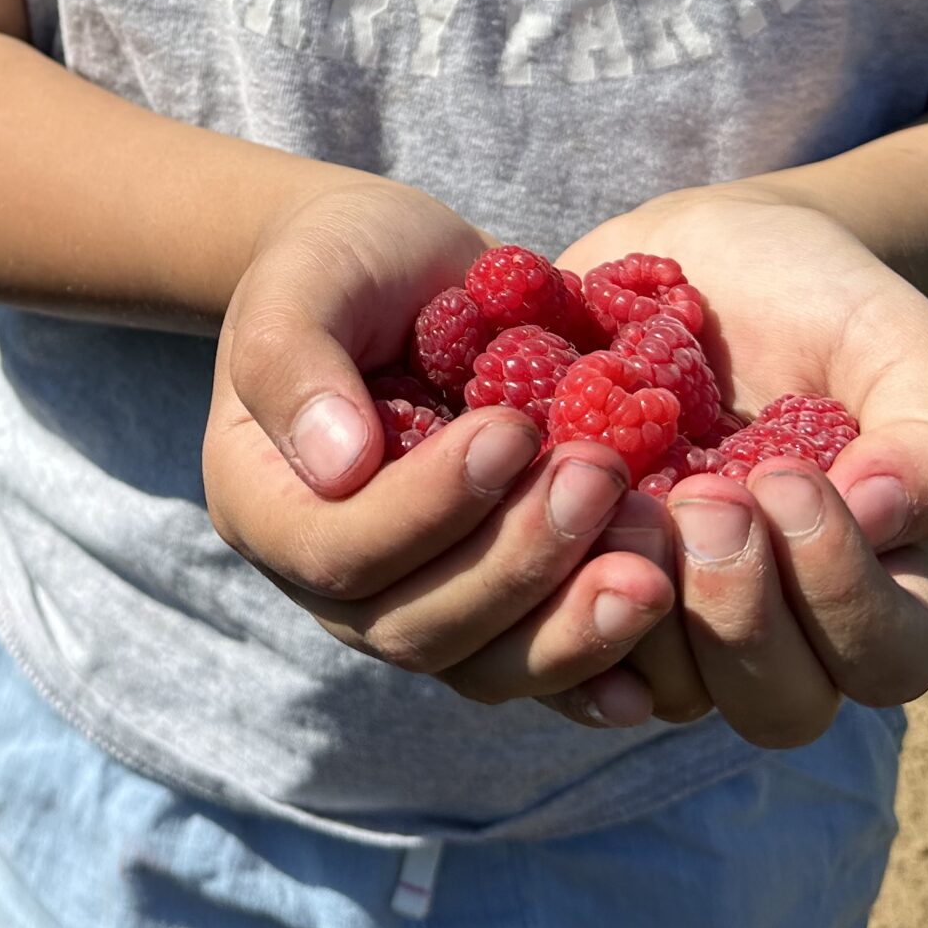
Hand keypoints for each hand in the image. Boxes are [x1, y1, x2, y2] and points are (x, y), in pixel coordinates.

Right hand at [202, 181, 675, 720]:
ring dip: (572, 623)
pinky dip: (598, 662)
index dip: (431, 507)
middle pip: (419, 626)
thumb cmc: (342, 262)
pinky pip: (538, 665)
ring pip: (484, 665)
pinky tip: (661, 648)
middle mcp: (332, 580)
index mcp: (266, 508)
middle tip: (602, 475)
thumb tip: (337, 466)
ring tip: (652, 560)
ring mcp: (414, 601)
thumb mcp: (305, 278)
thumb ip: (294, 359)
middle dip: (519, 563)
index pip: (340, 551)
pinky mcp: (489, 606)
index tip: (513, 428)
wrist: (399, 271)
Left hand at [555, 188, 927, 745]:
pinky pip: (552, 650)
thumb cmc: (821, 304)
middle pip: (776, 706)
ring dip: (635, 607)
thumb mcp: (898, 342)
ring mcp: (674, 621)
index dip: (838, 590)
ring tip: (616, 491)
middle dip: (737, 613)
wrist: (704, 256)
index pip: (884, 658)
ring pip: (664, 690)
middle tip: (702, 496)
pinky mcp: (579, 587)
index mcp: (880, 588)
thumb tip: (882, 517)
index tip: (785, 476)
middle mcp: (780, 628)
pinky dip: (543, 600)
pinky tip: (541, 527)